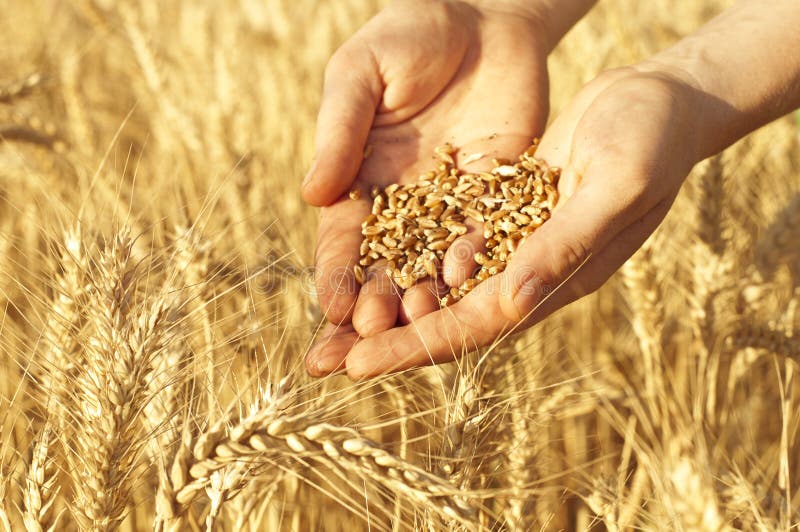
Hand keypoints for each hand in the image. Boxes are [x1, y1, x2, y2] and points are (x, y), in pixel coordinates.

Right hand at [302, 0, 551, 373]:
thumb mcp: (361, 74)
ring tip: (419, 332)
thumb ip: (339, 133)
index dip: (336, 275)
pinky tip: (470, 298)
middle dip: (374, 308)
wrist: (485, 18)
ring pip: (432, 269)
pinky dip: (474, 273)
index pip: (342, 241)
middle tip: (370, 344)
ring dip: (423, 304)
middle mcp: (401, 206)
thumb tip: (310, 197)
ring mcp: (448, 208)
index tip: (332, 310)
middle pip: (384, 270)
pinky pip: (484, 244)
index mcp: (357, 180)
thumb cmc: (408, 34)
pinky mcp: (495, 201)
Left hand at [309, 64, 705, 378]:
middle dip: (385, 341)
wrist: (661, 101)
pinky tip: (367, 262)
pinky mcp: (505, 212)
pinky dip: (407, 258)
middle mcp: (531, 271)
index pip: (475, 326)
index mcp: (558, 278)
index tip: (357, 364)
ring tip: (329, 321)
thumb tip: (510, 303)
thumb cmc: (652, 139)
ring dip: (386, 304)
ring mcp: (516, 244)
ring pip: (439, 286)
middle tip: (321, 360)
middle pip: (446, 318)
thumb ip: (566, 245)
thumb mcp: (615, 185)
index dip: (416, 347)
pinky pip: (447, 243)